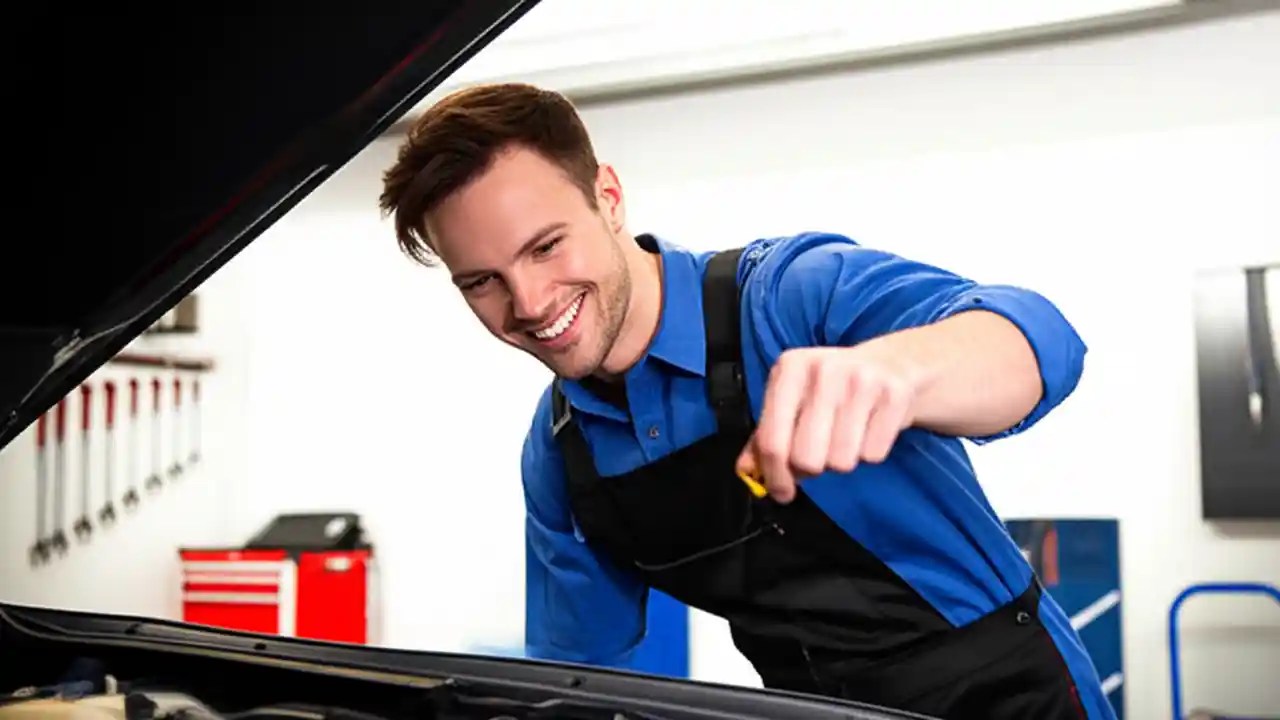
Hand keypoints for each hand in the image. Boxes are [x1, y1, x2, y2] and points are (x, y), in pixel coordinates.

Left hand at [736, 346, 918, 503]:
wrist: (894, 364)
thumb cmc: (833, 388)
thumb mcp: (794, 400)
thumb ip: (766, 436)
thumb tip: (747, 471)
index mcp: (790, 368)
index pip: (771, 440)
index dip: (774, 475)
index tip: (781, 491)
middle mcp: (823, 370)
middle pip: (806, 458)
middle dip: (812, 468)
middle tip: (819, 456)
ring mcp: (861, 380)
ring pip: (841, 461)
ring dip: (842, 460)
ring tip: (846, 437)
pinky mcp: (894, 395)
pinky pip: (873, 455)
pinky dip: (870, 452)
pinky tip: (869, 430)